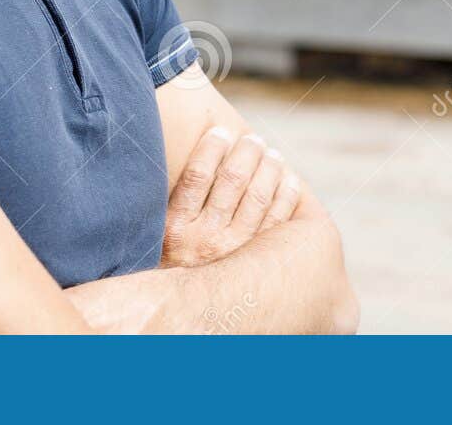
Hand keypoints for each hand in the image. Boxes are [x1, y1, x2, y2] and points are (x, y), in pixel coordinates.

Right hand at [160, 127, 302, 266]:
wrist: (187, 320)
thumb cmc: (173, 271)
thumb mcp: (161, 239)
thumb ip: (175, 205)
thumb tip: (196, 158)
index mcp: (176, 230)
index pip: (197, 175)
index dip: (212, 147)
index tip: (222, 131)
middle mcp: (205, 241)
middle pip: (233, 181)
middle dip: (247, 153)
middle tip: (254, 140)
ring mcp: (235, 252)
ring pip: (259, 197)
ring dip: (270, 169)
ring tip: (273, 156)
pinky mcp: (259, 264)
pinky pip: (278, 221)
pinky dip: (287, 197)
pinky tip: (290, 182)